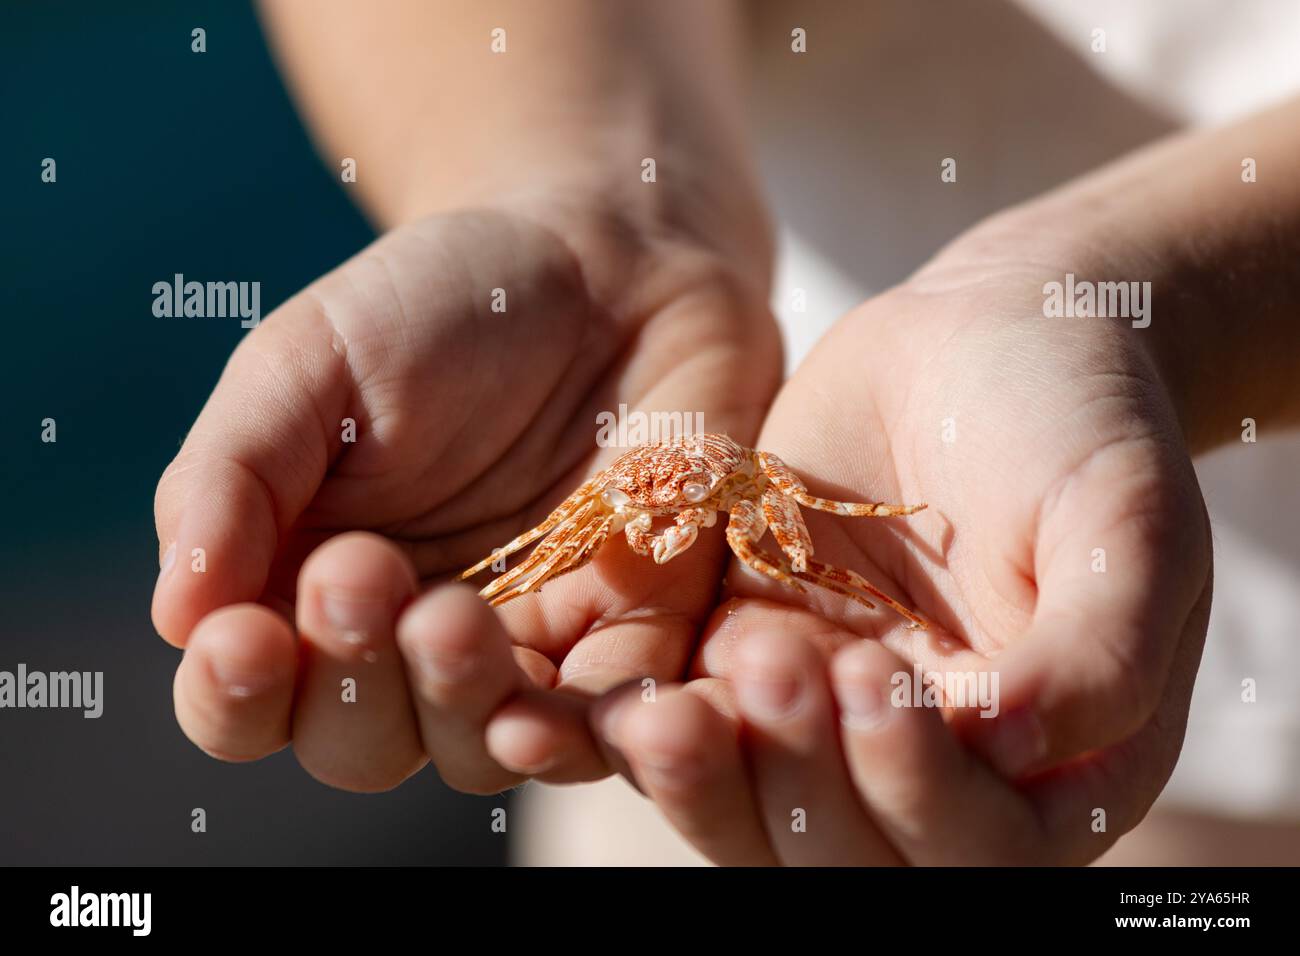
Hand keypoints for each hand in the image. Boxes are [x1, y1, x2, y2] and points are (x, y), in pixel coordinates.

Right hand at [153, 197, 779, 791]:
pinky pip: (608, 722)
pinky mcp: (627, 634)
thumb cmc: (441, 303)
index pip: (247, 696)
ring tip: (449, 617)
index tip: (239, 638)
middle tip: (360, 572)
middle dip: (349, 682)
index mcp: (306, 581)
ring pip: (476, 749)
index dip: (233, 694)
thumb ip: (236, 476)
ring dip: (456, 706)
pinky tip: (551, 712)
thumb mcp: (311, 359)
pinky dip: (586, 736)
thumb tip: (178, 614)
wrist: (611, 265)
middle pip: (358, 744)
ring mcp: (522, 647)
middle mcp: (408, 638)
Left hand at [592, 221, 1212, 863]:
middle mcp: (926, 768)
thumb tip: (1011, 749)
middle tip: (772, 662)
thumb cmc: (1079, 422)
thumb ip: (1098, 653)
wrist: (981, 334)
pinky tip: (609, 698)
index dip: (914, 790)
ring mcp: (822, 718)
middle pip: (845, 854)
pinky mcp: (740, 656)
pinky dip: (640, 729)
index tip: (873, 680)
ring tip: (662, 717)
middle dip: (797, 782)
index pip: (973, 845)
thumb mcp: (1129, 524)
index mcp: (1042, 768)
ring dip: (702, 780)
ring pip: (749, 811)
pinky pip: (684, 726)